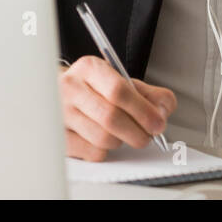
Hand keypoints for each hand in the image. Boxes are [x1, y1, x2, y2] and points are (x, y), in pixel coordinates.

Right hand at [58, 56, 175, 160]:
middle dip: (137, 132)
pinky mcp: (59, 136)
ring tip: (120, 133)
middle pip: (111, 117)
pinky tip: (102, 139)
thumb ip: (149, 94)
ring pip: (102, 138)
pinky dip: (105, 150)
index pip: (118, 90)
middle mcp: (70, 88)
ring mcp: (60, 112)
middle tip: (147, 136)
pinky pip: (92, 152)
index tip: (157, 122)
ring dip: (120, 141)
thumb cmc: (96, 90)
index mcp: (89, 68)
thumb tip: (163, 111)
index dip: (143, 110)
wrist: (61, 95)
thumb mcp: (122, 82)